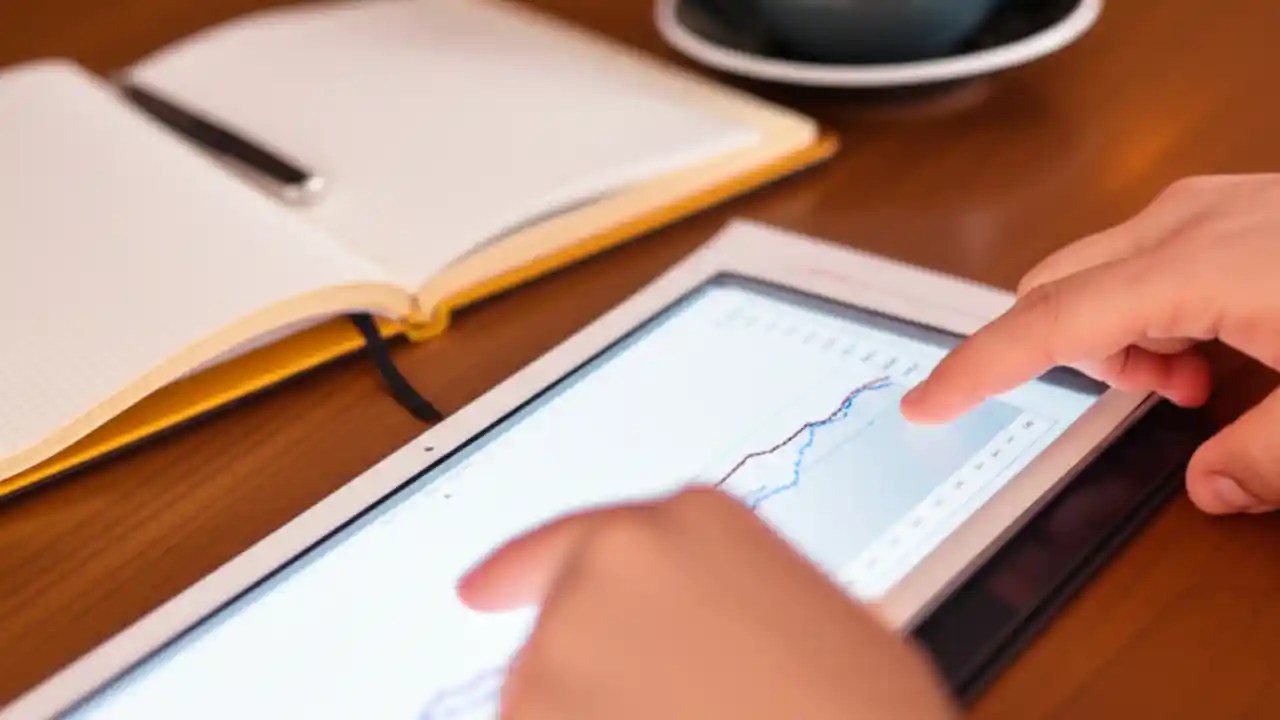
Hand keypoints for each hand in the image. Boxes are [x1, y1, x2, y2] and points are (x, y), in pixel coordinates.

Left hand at [457, 487, 956, 719]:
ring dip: (591, 711)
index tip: (481, 587)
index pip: (586, 535)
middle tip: (669, 703)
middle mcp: (622, 554)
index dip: (524, 567)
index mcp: (696, 517)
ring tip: (688, 718)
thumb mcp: (805, 614)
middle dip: (602, 669)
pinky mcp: (537, 702)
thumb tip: (682, 631)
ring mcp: (571, 630)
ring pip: (548, 688)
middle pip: (568, 619)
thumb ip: (721, 595)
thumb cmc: (860, 707)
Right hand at [900, 173, 1279, 514]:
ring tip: (1198, 376)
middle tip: (1148, 397)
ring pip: (1095, 280)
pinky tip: (1219, 339)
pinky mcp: (1222, 211)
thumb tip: (1209, 487)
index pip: (1050, 324)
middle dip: (1071, 360)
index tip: (927, 402)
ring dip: (1116, 341)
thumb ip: (1264, 458)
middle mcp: (1180, 223)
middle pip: (1054, 293)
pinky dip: (1150, 315)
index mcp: (1194, 264)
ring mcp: (1200, 208)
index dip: (979, 368)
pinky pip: (1140, 264)